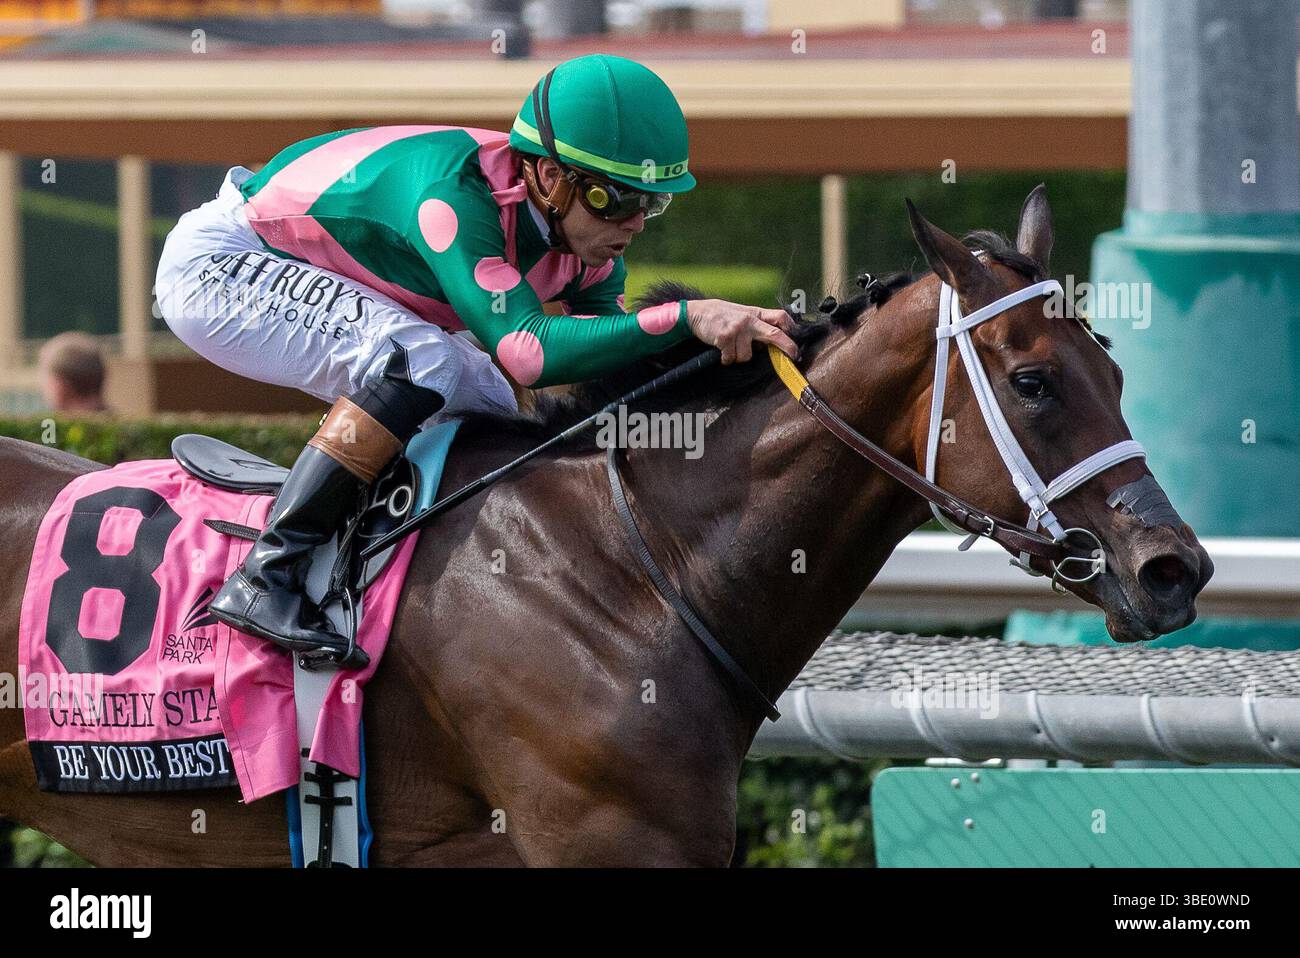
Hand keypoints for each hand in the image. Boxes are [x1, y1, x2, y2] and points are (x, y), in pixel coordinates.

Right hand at [684, 299, 798, 364]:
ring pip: (746, 356)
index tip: (796, 340)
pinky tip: (721, 350)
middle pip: (774, 334)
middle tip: (794, 355)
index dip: (791, 328)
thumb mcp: (743, 314)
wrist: (697, 312)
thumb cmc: (722, 316)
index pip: (780, 316)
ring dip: (737, 357)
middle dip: (786, 346)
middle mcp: (749, 320)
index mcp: (756, 313)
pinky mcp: (725, 338)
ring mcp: (738, 328)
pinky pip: (731, 358)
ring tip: (729, 347)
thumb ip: (758, 324)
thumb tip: (776, 338)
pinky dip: (726, 359)